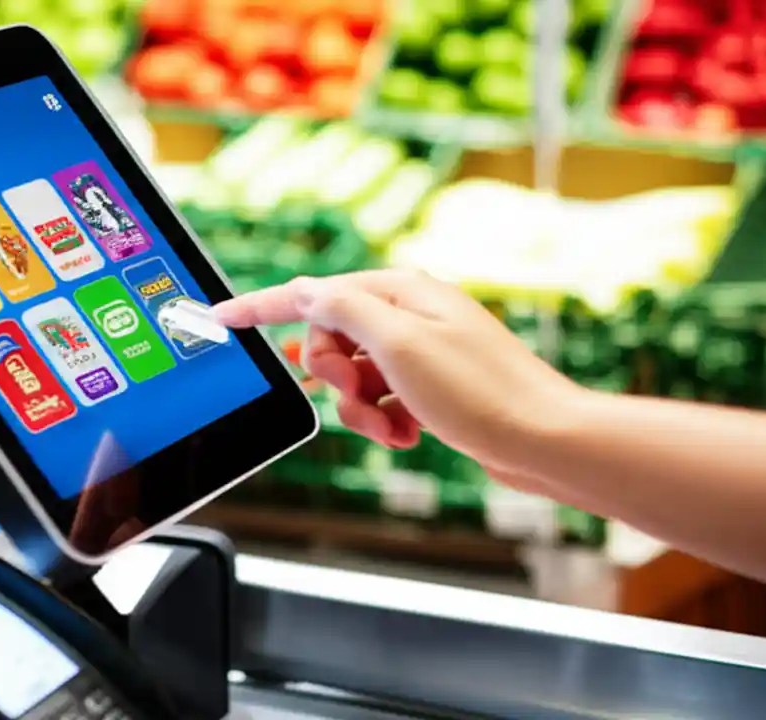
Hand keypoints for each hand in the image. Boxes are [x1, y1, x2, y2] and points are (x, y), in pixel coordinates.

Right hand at [215, 271, 581, 474]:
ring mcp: (420, 351)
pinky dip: (384, 421)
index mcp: (400, 292)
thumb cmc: (480, 392)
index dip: (263, 308)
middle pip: (330, 340)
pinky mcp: (429, 386)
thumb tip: (306, 292)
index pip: (313, 294)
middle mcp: (409, 314)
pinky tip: (409, 434)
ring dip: (360, 409)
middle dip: (332, 377)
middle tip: (359, 396)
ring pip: (352, 378)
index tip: (221, 319)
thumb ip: (344, 310)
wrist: (543, 439)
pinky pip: (379, 400)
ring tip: (393, 427)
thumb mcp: (399, 343)